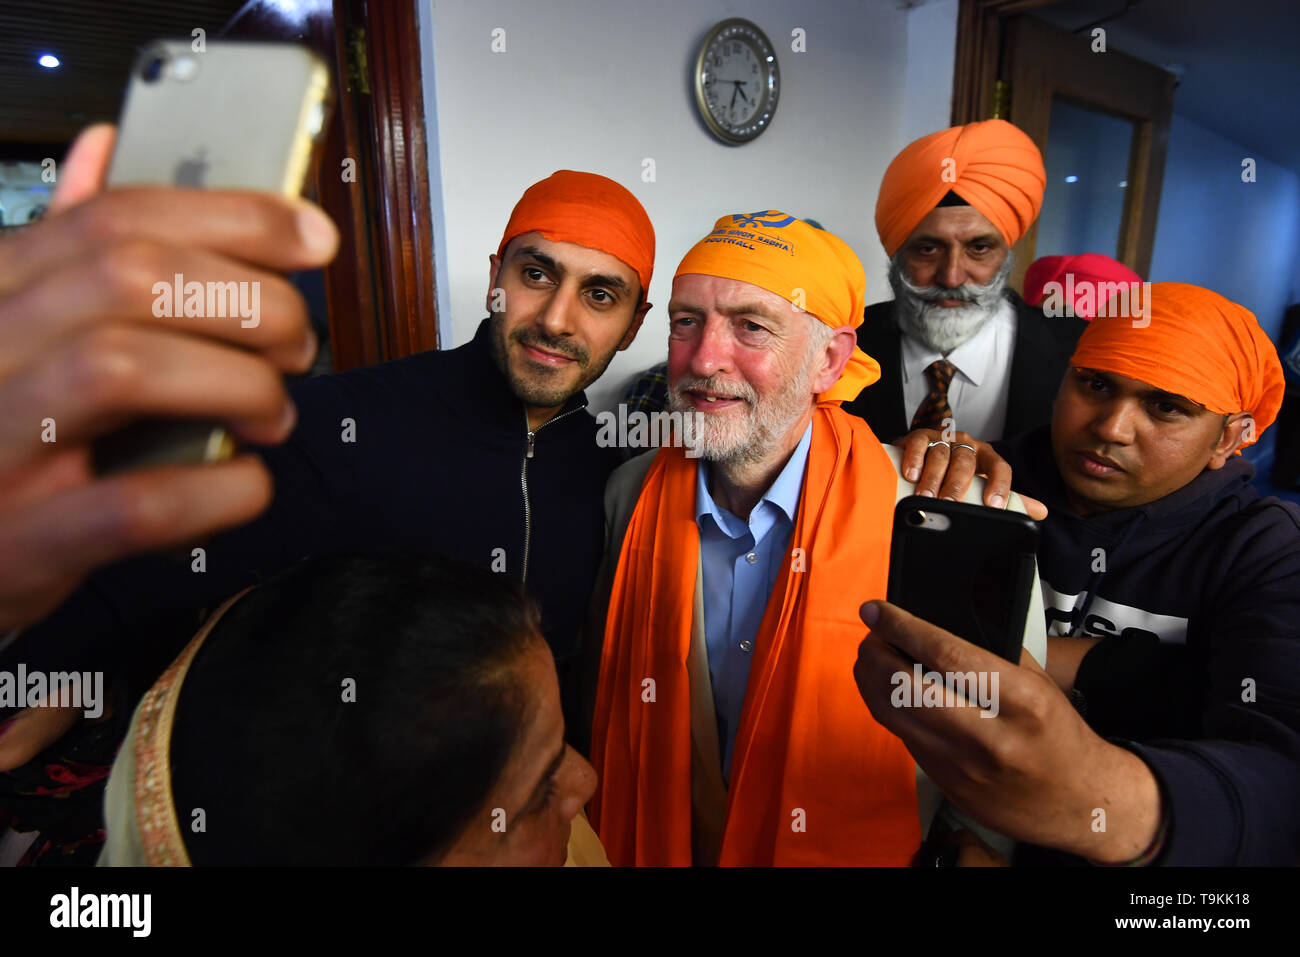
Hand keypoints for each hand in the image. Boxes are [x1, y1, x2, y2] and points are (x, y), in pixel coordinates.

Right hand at [0, 124, 339, 632]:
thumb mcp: (6, 326)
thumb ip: (58, 249)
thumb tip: (103, 151)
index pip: (117, 217)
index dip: (235, 217)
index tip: (310, 236)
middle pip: (130, 279)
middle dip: (249, 301)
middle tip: (296, 343)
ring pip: (121, 368)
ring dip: (236, 384)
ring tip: (271, 412)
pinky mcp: (19, 541)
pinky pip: (133, 504)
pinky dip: (215, 490)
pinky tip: (243, 483)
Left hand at [853, 600, 1161, 863]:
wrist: (1081, 805)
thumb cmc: (1058, 734)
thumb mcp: (1040, 683)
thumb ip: (994, 651)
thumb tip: (939, 620)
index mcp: (1021, 702)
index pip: (946, 655)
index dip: (902, 627)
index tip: (877, 610)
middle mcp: (988, 737)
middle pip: (905, 687)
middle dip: (875, 653)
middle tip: (870, 635)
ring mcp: (963, 767)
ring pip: (892, 714)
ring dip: (870, 680)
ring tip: (871, 658)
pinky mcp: (947, 786)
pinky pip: (904, 738)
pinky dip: (889, 708)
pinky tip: (890, 691)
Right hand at [894, 427, 1046, 518]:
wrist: (930, 455)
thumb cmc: (959, 474)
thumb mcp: (984, 485)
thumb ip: (1011, 499)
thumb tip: (1041, 512)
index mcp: (987, 457)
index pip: (1000, 467)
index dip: (999, 485)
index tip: (993, 505)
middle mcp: (968, 444)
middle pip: (966, 461)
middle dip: (957, 483)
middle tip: (948, 503)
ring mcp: (945, 438)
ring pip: (942, 453)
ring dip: (933, 476)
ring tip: (926, 497)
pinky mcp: (922, 435)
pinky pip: (920, 442)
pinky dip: (915, 458)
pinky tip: (912, 474)